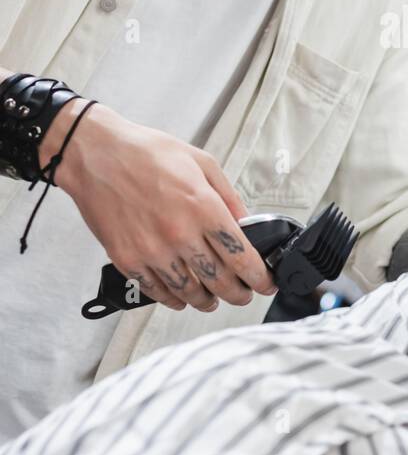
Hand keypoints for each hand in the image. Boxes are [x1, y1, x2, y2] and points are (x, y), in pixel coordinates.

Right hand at [49, 102, 278, 311]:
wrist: (95, 154)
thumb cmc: (146, 153)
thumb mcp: (201, 162)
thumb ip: (228, 196)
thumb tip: (245, 223)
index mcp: (202, 207)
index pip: (240, 255)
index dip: (257, 277)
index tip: (265, 283)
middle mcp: (179, 233)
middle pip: (218, 280)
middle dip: (237, 293)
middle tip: (243, 295)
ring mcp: (151, 250)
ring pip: (188, 291)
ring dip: (206, 301)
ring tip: (213, 300)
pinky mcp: (127, 259)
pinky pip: (157, 291)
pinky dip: (173, 299)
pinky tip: (181, 297)